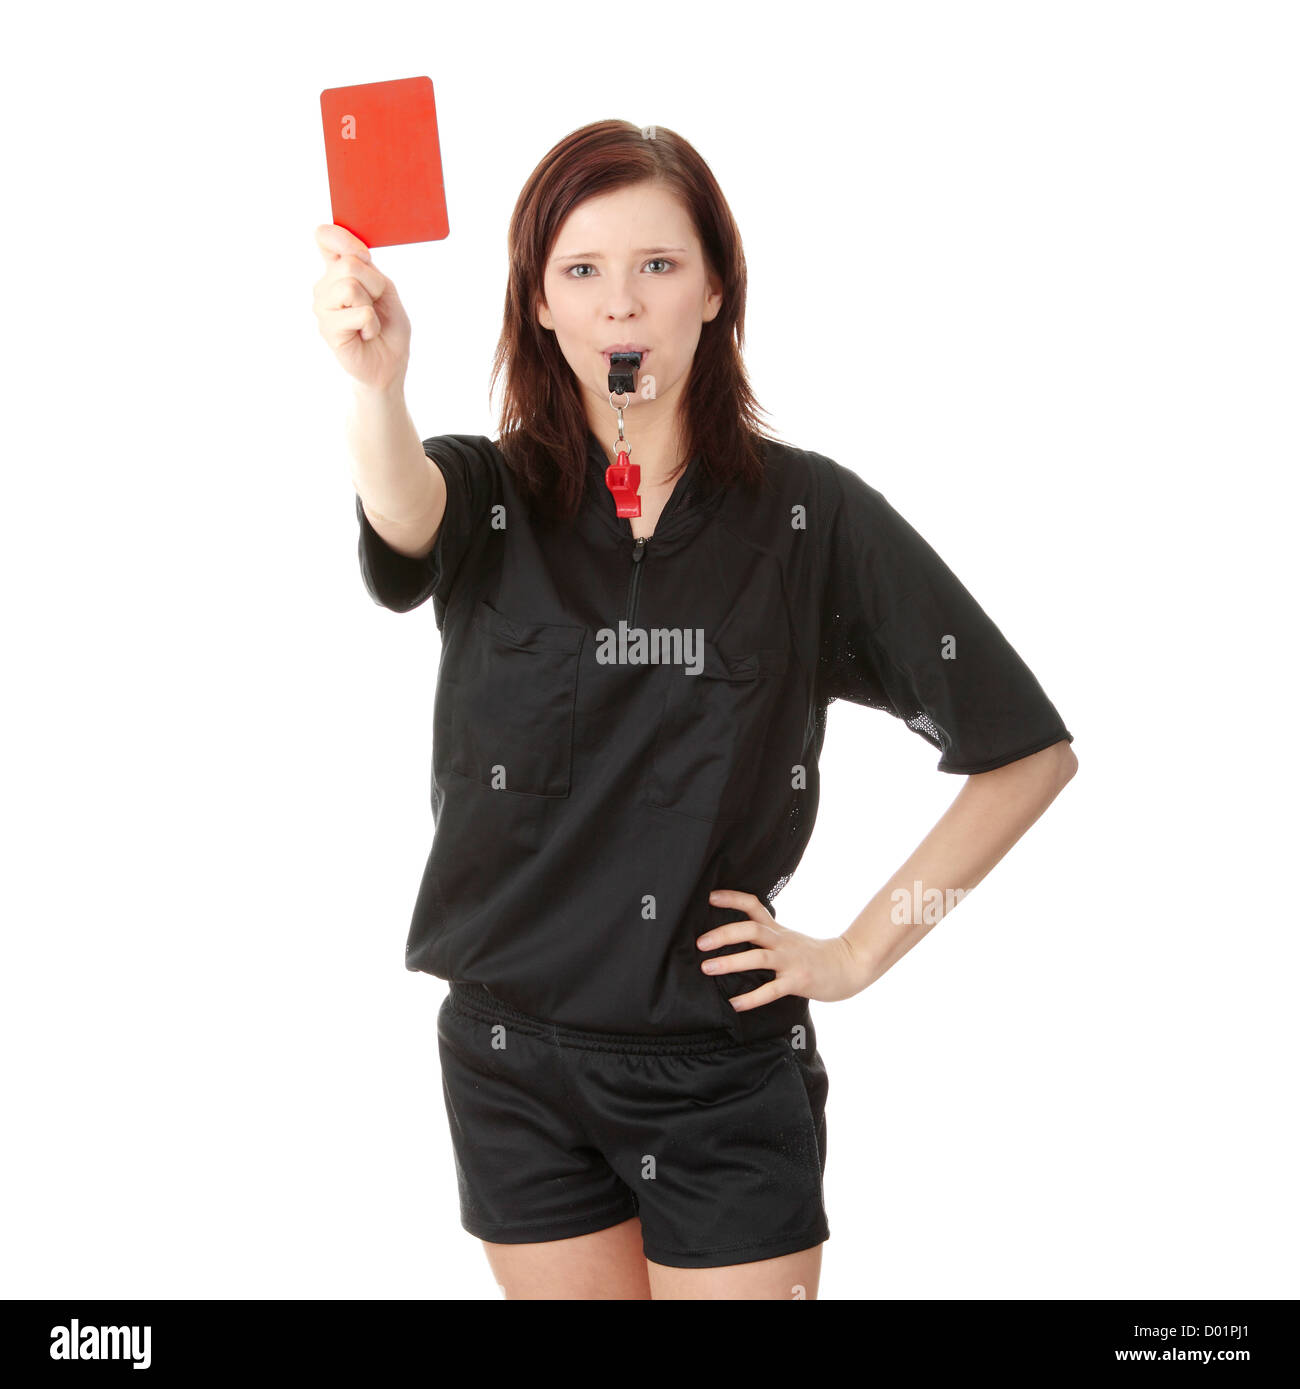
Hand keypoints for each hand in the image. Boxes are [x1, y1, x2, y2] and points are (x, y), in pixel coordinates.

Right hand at [312, 223, 411, 391]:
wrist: (389, 364)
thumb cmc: (388, 326)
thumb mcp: (385, 289)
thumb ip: (367, 268)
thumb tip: (352, 255)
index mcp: (337, 270)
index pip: (326, 237)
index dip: (343, 239)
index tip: (364, 255)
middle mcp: (325, 286)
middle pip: (349, 264)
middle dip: (374, 285)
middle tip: (375, 305)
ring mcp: (322, 307)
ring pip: (350, 286)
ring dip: (372, 306)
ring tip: (368, 322)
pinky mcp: (328, 328)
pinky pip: (360, 313)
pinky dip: (372, 325)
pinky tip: (365, 334)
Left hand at [699, 890, 867, 1011]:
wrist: (848, 966)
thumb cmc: (814, 955)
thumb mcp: (789, 939)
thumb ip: (766, 936)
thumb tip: (734, 937)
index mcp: (778, 930)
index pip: (753, 906)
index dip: (732, 899)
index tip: (710, 897)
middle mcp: (782, 942)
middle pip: (751, 929)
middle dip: (723, 934)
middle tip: (701, 943)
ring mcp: (790, 961)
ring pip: (757, 957)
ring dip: (730, 963)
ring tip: (708, 968)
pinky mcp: (797, 981)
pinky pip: (771, 990)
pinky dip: (751, 998)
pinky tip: (735, 1004)